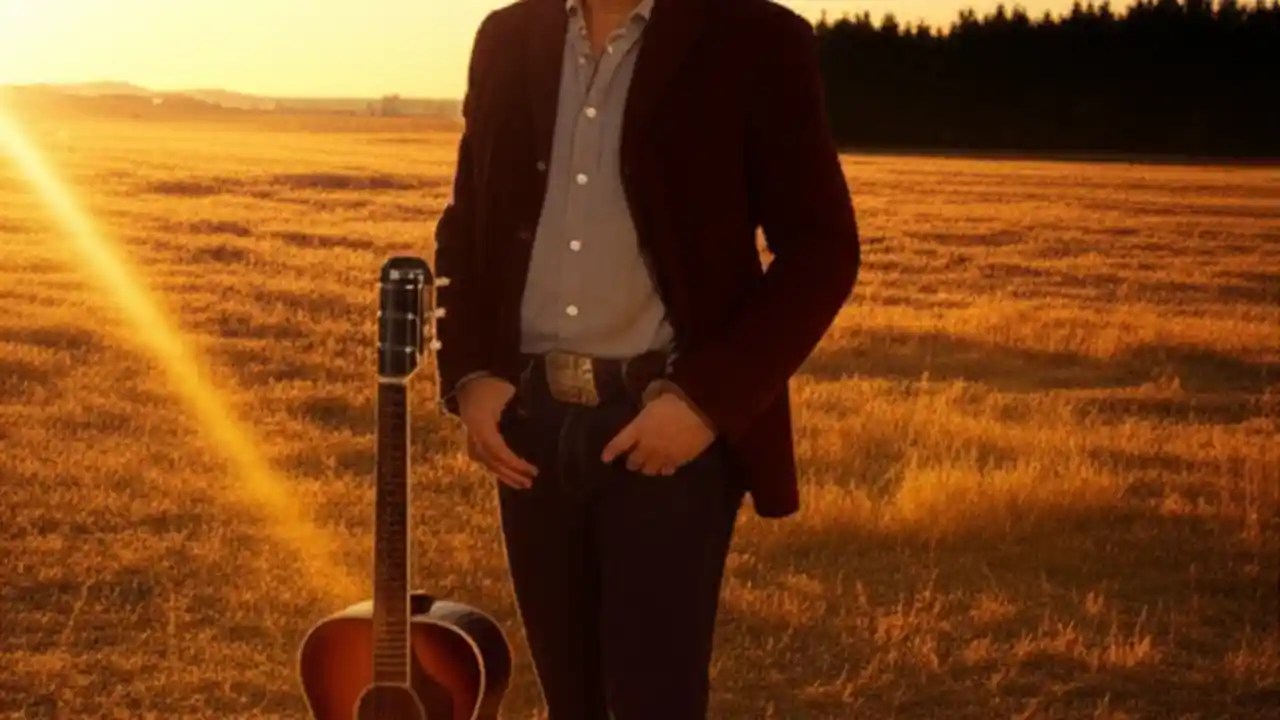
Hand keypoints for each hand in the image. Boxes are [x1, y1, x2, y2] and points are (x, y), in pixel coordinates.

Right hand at [458, 376, 537, 488]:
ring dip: (505, 474)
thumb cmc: (492, 384)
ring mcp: (473, 435)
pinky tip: (510, 473)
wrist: (472, 377)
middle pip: (490, 460)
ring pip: (486, 461)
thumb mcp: (507, 392)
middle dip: (510, 473)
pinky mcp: (476, 437)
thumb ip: (523, 407)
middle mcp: (473, 432)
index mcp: (480, 422)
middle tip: (529, 482)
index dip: (512, 461)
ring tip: (523, 483)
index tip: (530, 469)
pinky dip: (499, 466)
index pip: (495, 448)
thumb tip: (544, 422)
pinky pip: (486, 456)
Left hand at [601, 392, 715, 475]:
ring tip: (649, 466)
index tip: (605, 458)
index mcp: (638, 428)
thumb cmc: (678, 397)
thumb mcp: (657, 393)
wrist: (704, 408)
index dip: (611, 452)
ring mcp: (664, 455)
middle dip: (631, 461)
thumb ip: (647, 401)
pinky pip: (668, 470)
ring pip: (650, 469)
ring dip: (647, 468)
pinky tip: (666, 467)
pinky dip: (665, 469)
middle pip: (634, 461)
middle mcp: (648, 445)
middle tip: (632, 461)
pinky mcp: (680, 460)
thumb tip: (646, 404)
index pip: (619, 444)